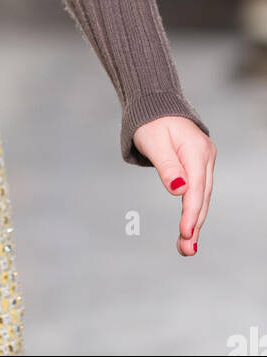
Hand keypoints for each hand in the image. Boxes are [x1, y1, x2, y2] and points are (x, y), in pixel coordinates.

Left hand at [132, 115, 215, 256]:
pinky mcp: (198, 166)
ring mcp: (204, 162)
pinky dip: (193, 210)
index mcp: (196, 150)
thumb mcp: (154, 141)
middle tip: (186, 250)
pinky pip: (198, 192)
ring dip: (194, 222)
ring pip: (201, 197)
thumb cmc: (151, 122)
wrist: (155, 105)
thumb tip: (179, 190)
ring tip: (186, 247)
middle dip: (194, 224)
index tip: (185, 234)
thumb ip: (167, 166)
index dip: (191, 213)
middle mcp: (205, 157)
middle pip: (202, 196)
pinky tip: (188, 228)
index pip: (196, 188)